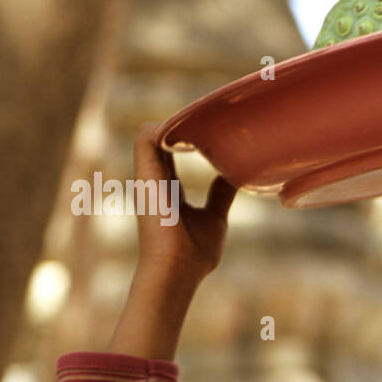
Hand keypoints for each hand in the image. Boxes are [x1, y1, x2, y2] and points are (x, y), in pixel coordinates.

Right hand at [133, 121, 236, 281]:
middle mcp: (156, 179)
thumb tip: (235, 176)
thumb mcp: (214, 218)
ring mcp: (149, 177)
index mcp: (168, 187)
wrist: (177, 271)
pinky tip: (186, 120)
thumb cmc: (195, 254)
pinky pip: (146, 139)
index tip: (210, 122)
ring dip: (174, 120)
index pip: (173, 151)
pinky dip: (162, 127)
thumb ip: (220, 195)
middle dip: (184, 122)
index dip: (189, 135)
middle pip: (164, 138)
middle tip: (212, 110)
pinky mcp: (146, 177)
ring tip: (202, 110)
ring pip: (153, 133)